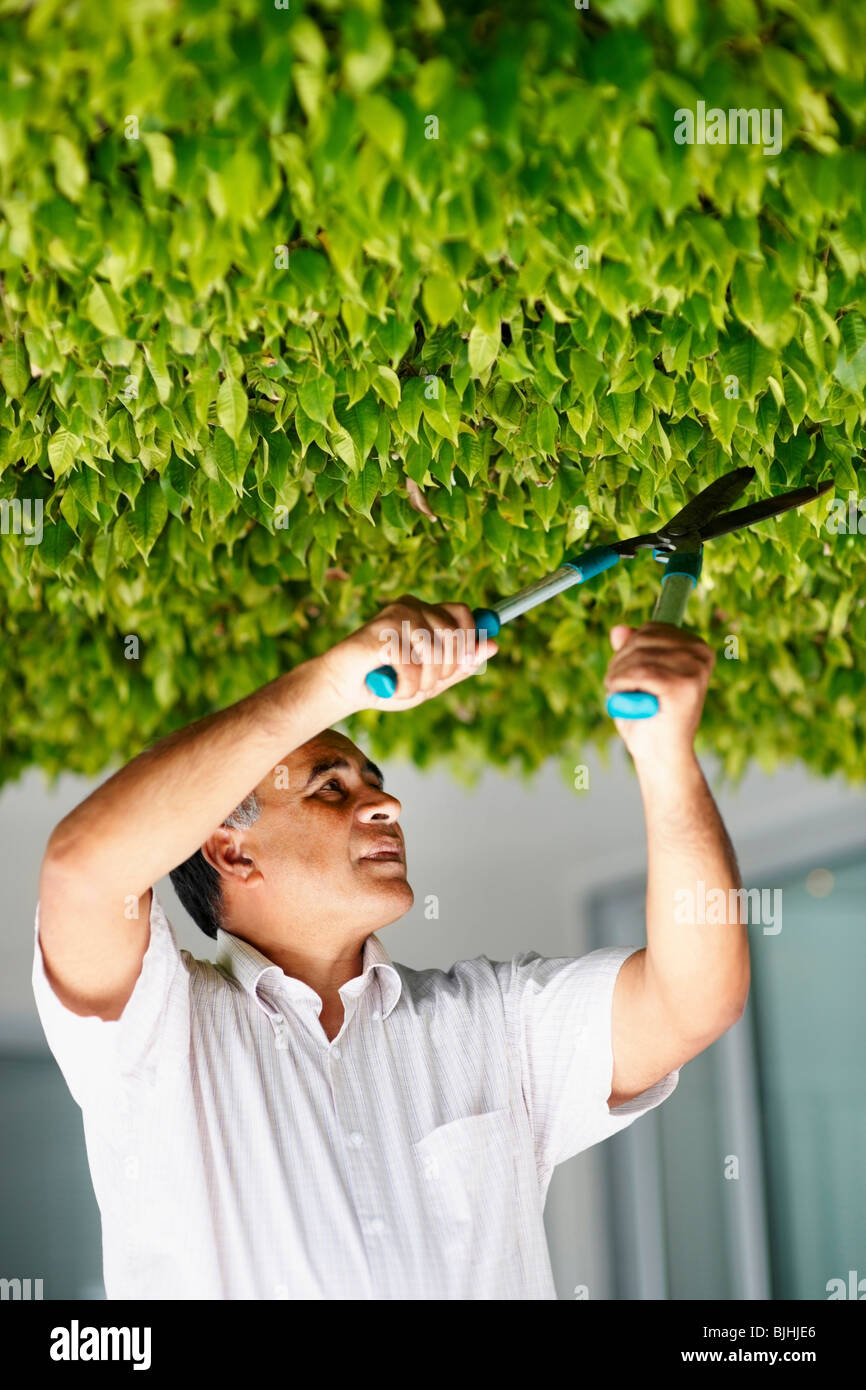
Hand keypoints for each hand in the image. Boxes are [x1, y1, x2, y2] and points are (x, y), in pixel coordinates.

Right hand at [315, 594, 497, 715]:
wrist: (341, 689)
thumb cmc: (388, 683)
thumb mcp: (432, 680)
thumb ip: (461, 665)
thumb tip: (494, 645)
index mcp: (425, 612)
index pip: (462, 613)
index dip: (469, 640)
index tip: (462, 663)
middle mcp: (412, 607)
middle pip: (453, 635)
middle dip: (444, 671)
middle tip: (423, 685)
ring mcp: (395, 615)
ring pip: (435, 653)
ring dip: (423, 682)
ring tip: (403, 687)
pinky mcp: (380, 630)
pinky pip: (411, 663)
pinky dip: (405, 686)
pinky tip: (390, 686)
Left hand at [604, 622, 713, 765]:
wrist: (661, 756)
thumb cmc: (648, 717)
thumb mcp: (635, 676)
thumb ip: (630, 651)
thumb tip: (619, 628)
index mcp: (697, 647)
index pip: (651, 629)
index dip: (629, 650)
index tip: (628, 676)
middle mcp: (700, 654)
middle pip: (642, 638)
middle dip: (620, 663)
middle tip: (620, 689)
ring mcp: (694, 669)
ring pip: (636, 656)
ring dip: (617, 677)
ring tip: (626, 698)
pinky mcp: (683, 686)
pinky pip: (637, 673)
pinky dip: (621, 686)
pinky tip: (627, 702)